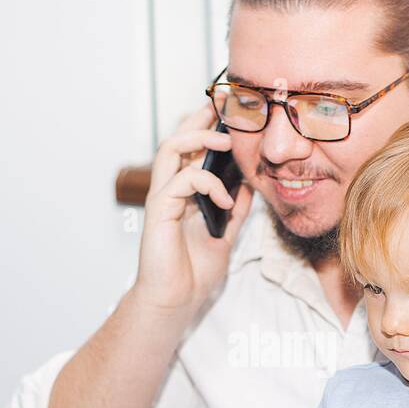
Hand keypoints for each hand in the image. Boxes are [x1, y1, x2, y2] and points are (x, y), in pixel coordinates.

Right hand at [132, 104, 254, 316]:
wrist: (176, 302)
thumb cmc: (193, 274)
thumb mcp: (224, 237)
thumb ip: (235, 212)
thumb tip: (249, 186)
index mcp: (183, 195)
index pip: (191, 151)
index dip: (205, 128)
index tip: (227, 112)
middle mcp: (169, 191)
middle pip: (176, 140)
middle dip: (198, 119)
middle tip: (221, 105)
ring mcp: (162, 199)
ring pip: (171, 149)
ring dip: (198, 139)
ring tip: (226, 142)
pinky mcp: (159, 211)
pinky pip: (181, 180)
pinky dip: (207, 183)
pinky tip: (225, 200)